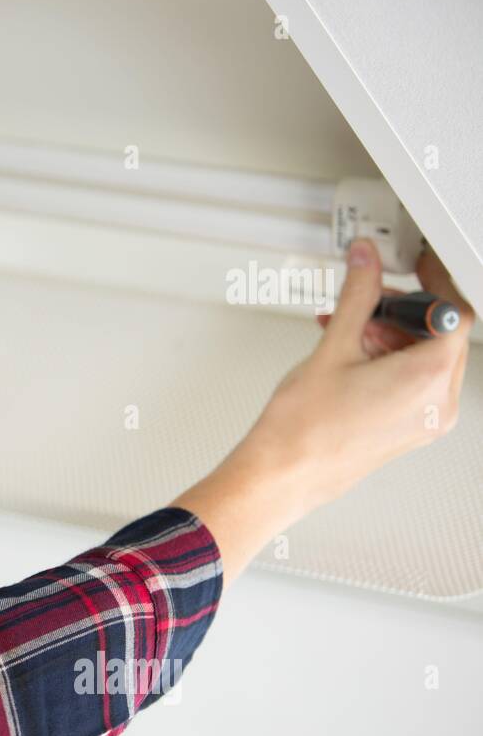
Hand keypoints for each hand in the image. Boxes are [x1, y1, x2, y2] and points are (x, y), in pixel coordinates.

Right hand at [173, 238, 474, 584]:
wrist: (282, 474)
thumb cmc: (303, 429)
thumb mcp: (334, 347)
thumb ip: (358, 295)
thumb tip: (366, 261)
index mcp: (428, 377)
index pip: (452, 313)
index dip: (430, 285)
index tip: (414, 270)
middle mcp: (438, 403)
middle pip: (440, 335)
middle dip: (401, 314)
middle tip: (365, 306)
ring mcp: (426, 420)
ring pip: (426, 358)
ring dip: (390, 337)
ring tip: (348, 335)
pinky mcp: (410, 429)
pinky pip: (414, 383)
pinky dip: (389, 362)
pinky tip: (352, 357)